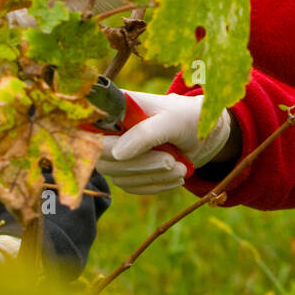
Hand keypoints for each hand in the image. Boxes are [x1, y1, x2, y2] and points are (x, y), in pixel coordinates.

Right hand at [95, 89, 231, 195]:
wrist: (205, 133)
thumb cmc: (188, 118)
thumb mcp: (173, 120)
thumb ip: (146, 133)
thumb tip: (118, 153)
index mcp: (115, 108)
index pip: (89, 129)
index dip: (101, 144)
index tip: (125, 154)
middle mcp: (109, 131)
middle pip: (104, 159)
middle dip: (141, 164)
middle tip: (171, 161)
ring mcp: (116, 153)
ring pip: (120, 177)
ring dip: (154, 176)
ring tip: (180, 167)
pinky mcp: (127, 171)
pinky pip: (133, 186)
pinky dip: (157, 184)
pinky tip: (176, 175)